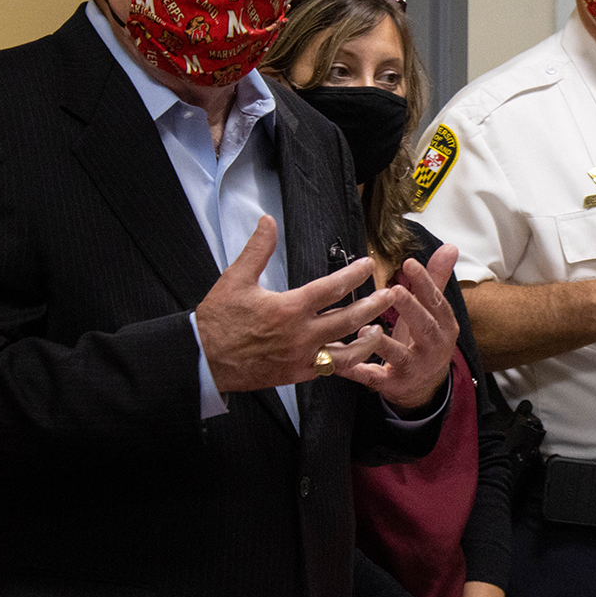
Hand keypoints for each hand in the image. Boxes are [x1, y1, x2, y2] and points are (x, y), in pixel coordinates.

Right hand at [196, 216, 402, 393]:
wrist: (204, 359)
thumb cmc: (219, 319)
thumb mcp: (235, 278)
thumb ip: (257, 249)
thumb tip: (267, 221)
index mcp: (289, 308)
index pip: (332, 287)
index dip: (354, 274)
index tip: (369, 264)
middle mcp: (301, 334)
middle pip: (349, 318)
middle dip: (374, 305)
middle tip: (391, 294)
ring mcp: (301, 357)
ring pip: (346, 351)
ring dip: (367, 340)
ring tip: (379, 327)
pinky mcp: (297, 375)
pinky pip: (330, 370)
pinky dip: (346, 361)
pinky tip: (354, 351)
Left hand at [322, 245, 460, 411]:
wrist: (425, 388)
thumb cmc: (424, 341)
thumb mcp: (433, 313)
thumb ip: (437, 280)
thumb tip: (450, 246)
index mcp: (444, 326)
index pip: (437, 302)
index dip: (425, 283)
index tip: (410, 264)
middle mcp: (434, 348)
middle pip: (424, 328)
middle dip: (410, 309)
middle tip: (395, 291)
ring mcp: (414, 369)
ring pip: (399, 356)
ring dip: (382, 343)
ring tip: (367, 329)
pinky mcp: (395, 386)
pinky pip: (375, 378)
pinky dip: (359, 372)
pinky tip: (343, 364)